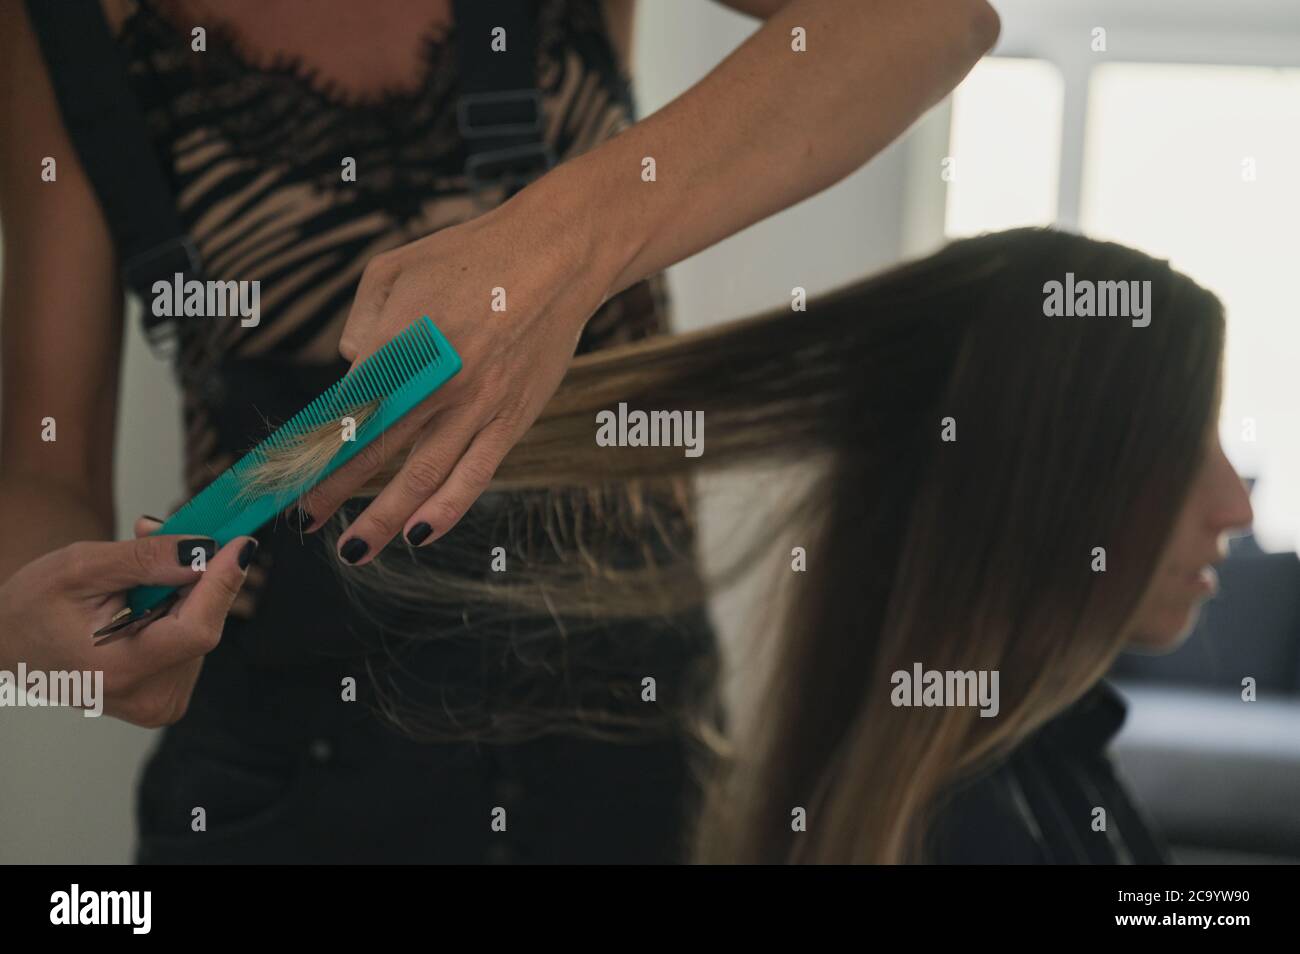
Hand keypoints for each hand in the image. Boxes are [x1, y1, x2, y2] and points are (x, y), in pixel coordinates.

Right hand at [0, 517, 256, 725]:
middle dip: (196, 576)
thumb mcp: (79, 568)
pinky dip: (178, 612)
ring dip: (184, 593)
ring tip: (133, 582)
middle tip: (165, 537)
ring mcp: (159, 702)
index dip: (223, 583)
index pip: (198, 630)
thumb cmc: (32, 606)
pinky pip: (192, 641)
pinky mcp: (166, 694)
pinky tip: (142, 605)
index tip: (240, 543)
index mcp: (120, 671)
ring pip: (201, 630)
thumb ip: (145, 560)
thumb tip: (203, 550)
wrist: (8, 645)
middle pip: (204, 626)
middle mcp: (148, 697)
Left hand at [297, 185, 612, 564]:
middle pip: (375, 450)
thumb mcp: (395, 267)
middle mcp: (437, 382)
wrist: (557, 254)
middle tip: (305, 519)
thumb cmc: (473, 255)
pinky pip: (475, 474)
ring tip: (353, 549)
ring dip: (382, 517)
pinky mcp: (513, 418)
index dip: (314, 447)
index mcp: (401, 343)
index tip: (288, 473)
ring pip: (422, 476)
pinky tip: (418, 534)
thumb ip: (362, 321)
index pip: (344, 410)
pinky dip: (446, 509)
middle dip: (333, 490)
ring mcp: (478, 405)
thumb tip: (352, 369)